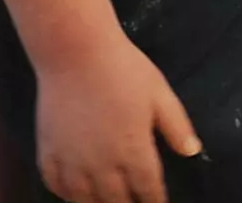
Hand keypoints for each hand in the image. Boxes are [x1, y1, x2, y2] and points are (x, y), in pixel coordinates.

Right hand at [31, 36, 199, 202]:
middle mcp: (102, 164)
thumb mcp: (160, 94)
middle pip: (116, 200)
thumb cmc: (124, 69)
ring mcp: (72, 161)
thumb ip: (177, 126)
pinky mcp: (48, 151)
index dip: (155, 200)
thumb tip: (193, 151)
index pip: (148, 189)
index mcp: (134, 151)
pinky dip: (64, 193)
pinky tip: (72, 193)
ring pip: (83, 199)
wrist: (76, 53)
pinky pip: (54, 184)